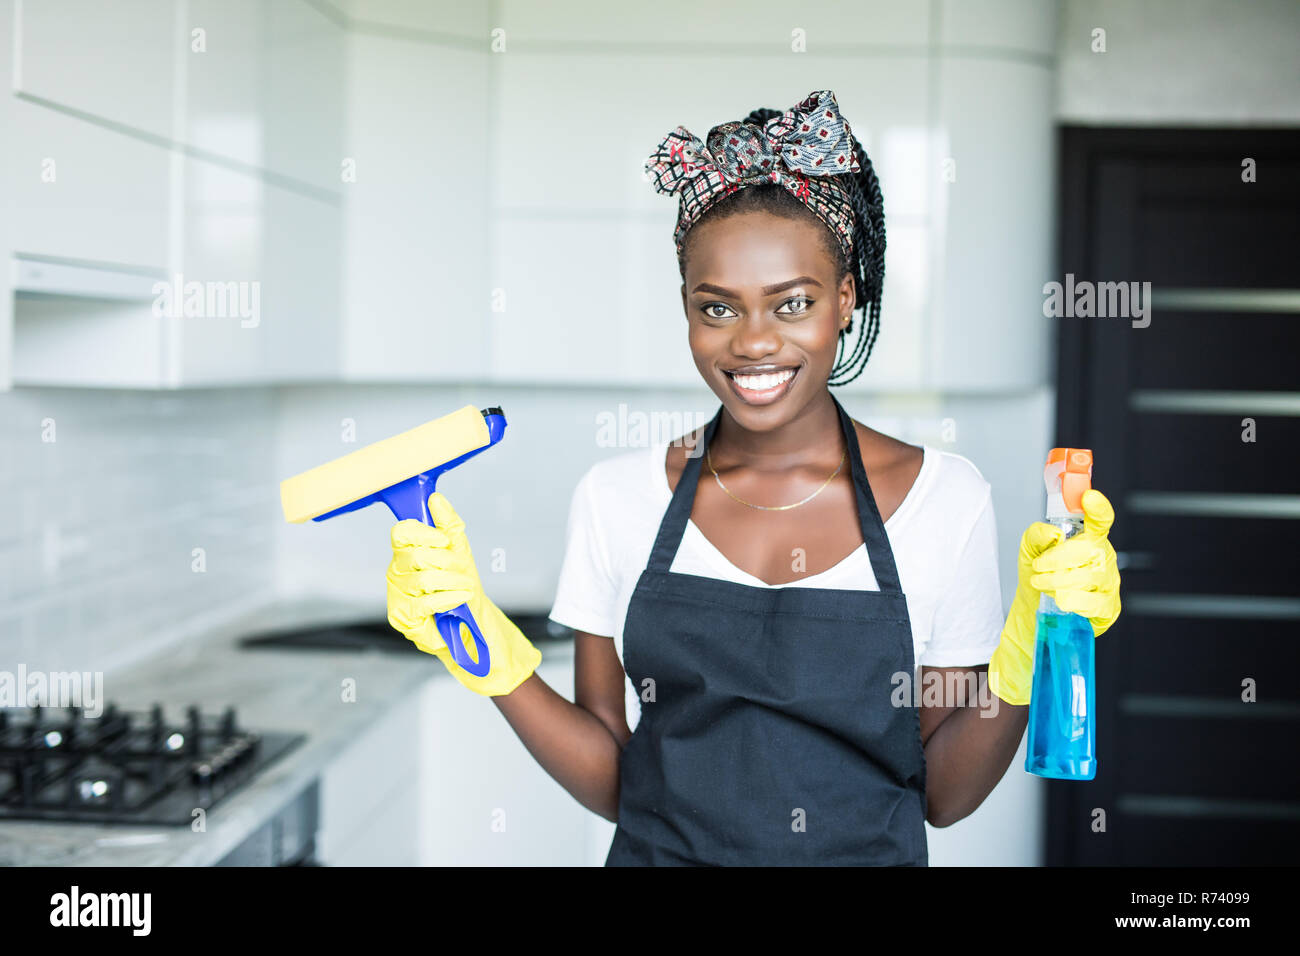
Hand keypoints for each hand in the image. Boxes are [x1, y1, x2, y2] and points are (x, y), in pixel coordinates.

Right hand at [386, 492, 540, 695]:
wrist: (472, 624)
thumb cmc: (462, 587)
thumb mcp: (461, 551)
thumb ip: (449, 525)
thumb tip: (436, 499)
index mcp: (406, 552)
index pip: (401, 532)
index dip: (425, 534)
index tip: (444, 542)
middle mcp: (396, 572)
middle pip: (415, 554)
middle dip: (447, 561)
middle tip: (463, 571)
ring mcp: (396, 595)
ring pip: (423, 578)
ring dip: (452, 582)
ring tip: (465, 588)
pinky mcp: (402, 617)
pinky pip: (424, 602)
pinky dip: (447, 599)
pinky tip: (458, 600)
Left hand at [1029, 488, 1120, 636]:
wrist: (1035, 608)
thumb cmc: (1039, 574)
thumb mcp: (1030, 549)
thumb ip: (1037, 534)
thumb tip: (1052, 533)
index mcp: (1089, 538)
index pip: (1101, 520)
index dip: (1098, 508)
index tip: (1089, 497)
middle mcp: (1103, 557)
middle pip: (1089, 549)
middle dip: (1057, 558)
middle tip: (1038, 566)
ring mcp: (1109, 582)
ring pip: (1088, 577)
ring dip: (1058, 580)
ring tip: (1042, 583)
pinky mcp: (1109, 607)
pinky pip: (1094, 602)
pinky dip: (1071, 601)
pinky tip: (1061, 599)